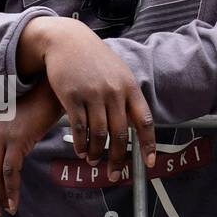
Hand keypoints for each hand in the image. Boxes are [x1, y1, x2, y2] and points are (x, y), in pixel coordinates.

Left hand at [0, 81, 62, 216]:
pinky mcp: (17, 139)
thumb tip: (8, 166)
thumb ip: (6, 143)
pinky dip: (11, 190)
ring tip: (6, 210)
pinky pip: (9, 171)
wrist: (50, 91)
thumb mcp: (15, 126)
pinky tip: (16, 201)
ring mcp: (1, 137)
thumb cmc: (38, 108)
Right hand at [18, 16, 154, 177]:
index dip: (148, 144)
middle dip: (119, 158)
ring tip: (94, 162)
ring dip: (97, 152)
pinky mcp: (72, 97)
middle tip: (116, 174)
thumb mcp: (118, 73)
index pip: (144, 121)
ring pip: (99, 134)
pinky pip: (79, 128)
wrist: (68, 41)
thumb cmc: (95, 60)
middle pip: (121, 134)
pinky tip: (81, 151)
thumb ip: (126, 97)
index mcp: (130, 87)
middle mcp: (115, 92)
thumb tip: (134, 124)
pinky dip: (81, 143)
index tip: (149, 162)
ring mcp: (93, 95)